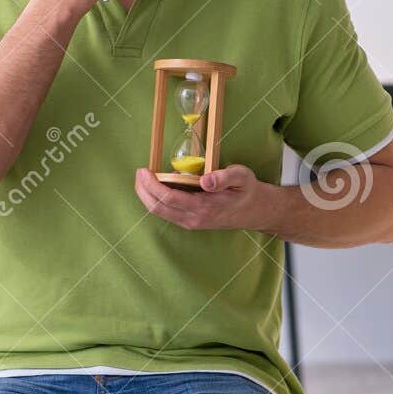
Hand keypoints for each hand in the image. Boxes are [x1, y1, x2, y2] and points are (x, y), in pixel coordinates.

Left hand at [134, 163, 269, 230]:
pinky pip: (166, 213)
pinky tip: (155, 186)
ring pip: (159, 212)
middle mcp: (194, 218)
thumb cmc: (246, 191)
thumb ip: (224, 177)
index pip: (168, 198)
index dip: (152, 185)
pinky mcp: (189, 222)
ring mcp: (190, 222)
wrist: (254, 211)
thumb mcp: (241, 177)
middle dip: (143, 191)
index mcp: (204, 207)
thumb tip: (205, 180)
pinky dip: (155, 200)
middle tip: (139, 172)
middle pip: (158, 208)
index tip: (144, 171)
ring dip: (146, 196)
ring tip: (142, 178)